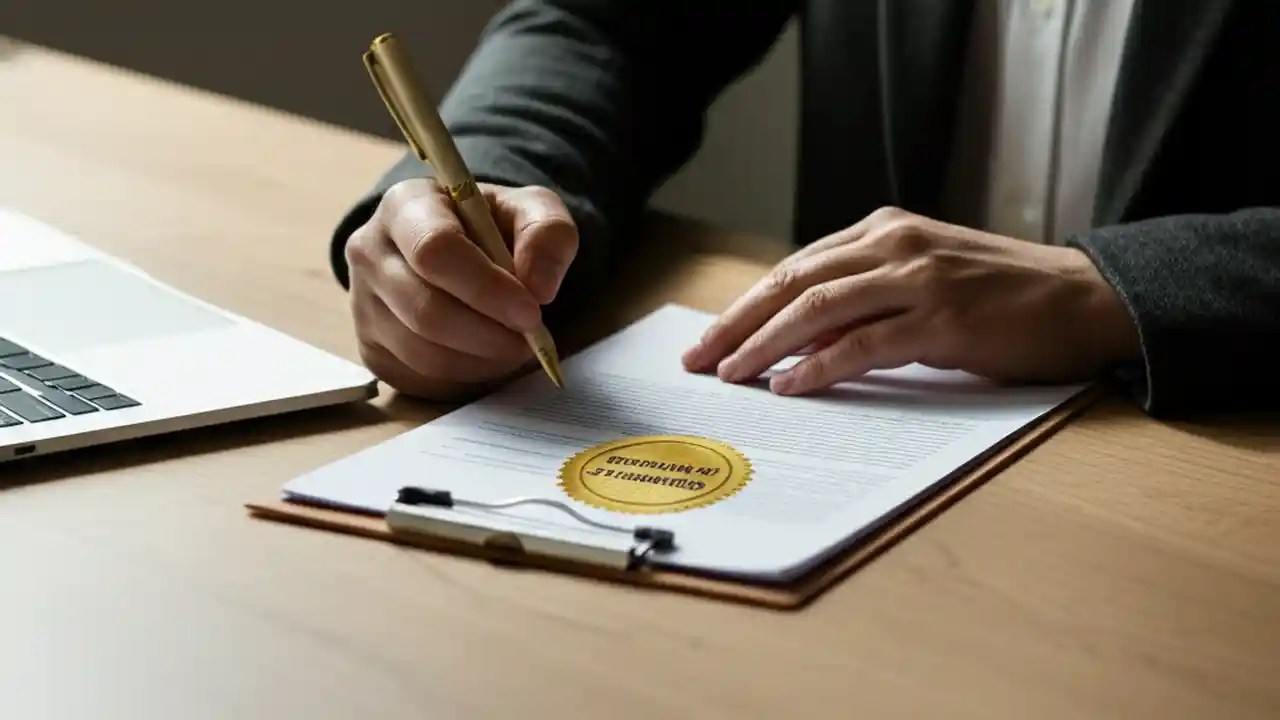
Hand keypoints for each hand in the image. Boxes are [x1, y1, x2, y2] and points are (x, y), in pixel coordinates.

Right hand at [345, 178, 577, 399]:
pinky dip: (464, 377)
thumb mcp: (531, 210)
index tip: (531, 311)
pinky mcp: (371, 348)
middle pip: (426, 311)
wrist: (459, 251)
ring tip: (515, 346)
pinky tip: (487, 357)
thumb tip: (539, 287)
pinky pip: (419, 377)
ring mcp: (362, 304)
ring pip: (423, 353)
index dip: (486, 288)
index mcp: (406, 205)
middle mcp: (370, 252)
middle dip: (488, 334)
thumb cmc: (492, 227)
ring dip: (481, 360)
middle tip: (530, 340)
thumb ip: (547, 233)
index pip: (434, 250)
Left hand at [682, 207, 1139, 394]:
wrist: (1082, 298)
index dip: (747, 304)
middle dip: (737, 323)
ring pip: (818, 308)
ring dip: (766, 344)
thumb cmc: (1000, 295)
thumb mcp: (923, 277)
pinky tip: (790, 386)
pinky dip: (820, 366)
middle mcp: (894, 245)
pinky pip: (864, 344)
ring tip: (731, 374)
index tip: (710, 337)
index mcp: (884, 230)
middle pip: (793, 282)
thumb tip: (799, 337)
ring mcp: (918, 279)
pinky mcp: (942, 319)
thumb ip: (865, 295)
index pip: (796, 267)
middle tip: (699, 358)